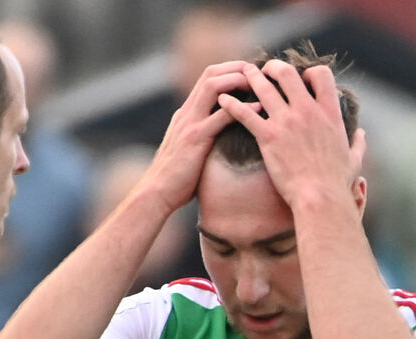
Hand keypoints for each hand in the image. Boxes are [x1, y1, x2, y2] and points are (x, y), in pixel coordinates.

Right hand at [139, 61, 248, 214]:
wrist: (156, 194)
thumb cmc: (174, 180)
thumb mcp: (188, 151)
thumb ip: (202, 140)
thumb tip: (220, 143)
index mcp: (186, 114)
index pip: (207, 79)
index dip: (229, 71)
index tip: (250, 76)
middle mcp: (186, 113)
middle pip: (210, 74)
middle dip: (236, 68)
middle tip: (258, 73)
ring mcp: (190, 124)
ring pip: (214, 86)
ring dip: (238, 80)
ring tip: (259, 85)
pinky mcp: (195, 139)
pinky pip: (221, 116)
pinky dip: (243, 109)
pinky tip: (259, 108)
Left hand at [218, 60, 365, 209]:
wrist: (319, 198)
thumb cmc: (336, 183)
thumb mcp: (353, 160)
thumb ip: (357, 143)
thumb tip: (361, 134)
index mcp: (329, 113)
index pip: (321, 75)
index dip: (309, 72)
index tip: (301, 79)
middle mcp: (307, 111)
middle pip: (287, 73)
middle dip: (273, 67)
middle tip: (265, 69)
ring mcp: (287, 122)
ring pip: (264, 87)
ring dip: (252, 78)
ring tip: (243, 75)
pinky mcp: (268, 137)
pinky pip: (245, 114)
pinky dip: (232, 104)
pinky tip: (223, 100)